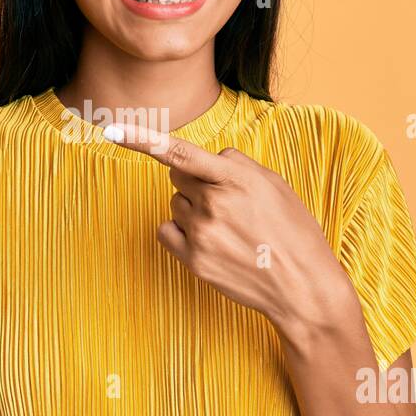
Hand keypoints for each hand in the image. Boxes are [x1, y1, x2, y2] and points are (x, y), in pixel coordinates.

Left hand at [104, 120, 359, 334]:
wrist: (302, 286)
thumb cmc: (292, 231)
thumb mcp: (275, 186)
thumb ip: (238, 166)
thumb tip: (210, 159)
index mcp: (236, 179)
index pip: (180, 153)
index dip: (143, 140)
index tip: (113, 130)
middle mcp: (214, 203)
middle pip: (178, 177)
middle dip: (196, 182)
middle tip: (228, 203)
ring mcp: (201, 233)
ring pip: (176, 204)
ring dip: (194, 210)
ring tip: (229, 229)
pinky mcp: (192, 259)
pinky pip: (167, 230)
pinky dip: (181, 233)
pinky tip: (210, 243)